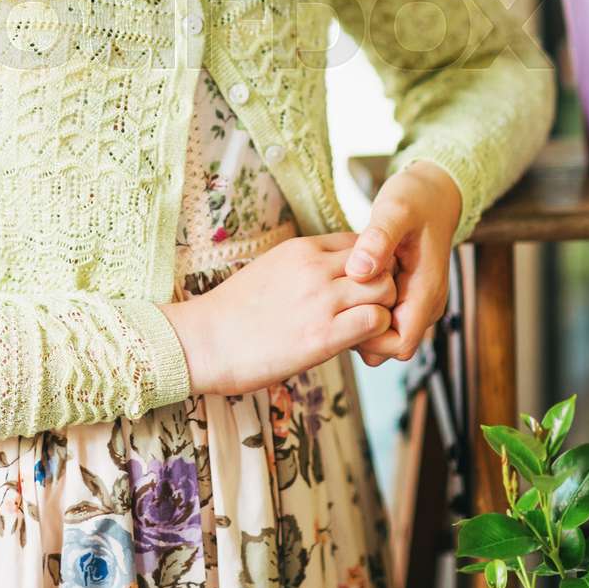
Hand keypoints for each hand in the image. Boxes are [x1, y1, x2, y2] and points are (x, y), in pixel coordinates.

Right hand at [160, 231, 398, 395]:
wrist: (204, 341)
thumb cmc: (232, 313)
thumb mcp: (270, 270)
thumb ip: (304, 268)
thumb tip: (329, 277)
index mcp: (301, 248)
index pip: (359, 243)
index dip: (369, 266)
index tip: (360, 288)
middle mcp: (315, 267)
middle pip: (379, 262)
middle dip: (382, 285)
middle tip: (371, 309)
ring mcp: (321, 299)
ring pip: (384, 289)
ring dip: (382, 309)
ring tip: (366, 329)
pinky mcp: (324, 335)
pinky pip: (376, 321)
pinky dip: (376, 333)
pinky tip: (358, 345)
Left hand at [344, 160, 462, 366]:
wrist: (432, 194)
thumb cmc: (415, 200)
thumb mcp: (395, 212)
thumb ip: (378, 240)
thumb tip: (358, 271)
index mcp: (426, 291)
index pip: (400, 343)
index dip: (371, 337)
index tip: (347, 311)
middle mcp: (424, 304)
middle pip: (390, 346)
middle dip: (361, 333)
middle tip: (336, 301)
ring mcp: (415, 301)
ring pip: (384, 335)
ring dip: (360, 320)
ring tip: (340, 291)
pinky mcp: (404, 295)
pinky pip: (381, 317)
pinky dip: (363, 308)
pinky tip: (346, 284)